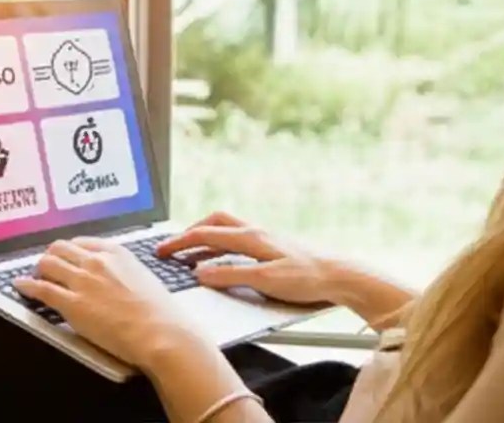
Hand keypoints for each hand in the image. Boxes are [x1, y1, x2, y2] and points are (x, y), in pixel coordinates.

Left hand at [13, 237, 206, 370]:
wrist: (158, 331)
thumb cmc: (159, 311)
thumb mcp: (144, 277)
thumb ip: (126, 271)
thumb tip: (118, 277)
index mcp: (116, 252)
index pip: (83, 242)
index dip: (70, 250)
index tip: (67, 256)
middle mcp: (96, 261)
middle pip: (61, 249)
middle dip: (52, 256)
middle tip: (48, 266)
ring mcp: (81, 281)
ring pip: (48, 264)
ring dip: (39, 269)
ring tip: (35, 276)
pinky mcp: (71, 303)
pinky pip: (41, 289)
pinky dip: (27, 286)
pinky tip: (20, 285)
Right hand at [156, 211, 336, 305]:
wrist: (341, 276)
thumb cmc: (308, 277)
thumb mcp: (265, 280)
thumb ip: (231, 275)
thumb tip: (199, 273)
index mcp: (251, 237)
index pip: (205, 234)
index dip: (180, 242)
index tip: (161, 251)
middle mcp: (256, 232)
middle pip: (215, 222)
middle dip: (191, 232)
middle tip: (173, 247)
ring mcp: (266, 238)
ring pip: (227, 229)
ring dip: (206, 238)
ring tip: (192, 254)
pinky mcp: (274, 248)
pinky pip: (239, 240)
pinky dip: (222, 246)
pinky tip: (224, 260)